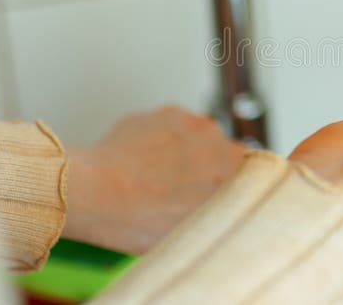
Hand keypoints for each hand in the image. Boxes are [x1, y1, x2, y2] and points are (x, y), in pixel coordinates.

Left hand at [63, 106, 245, 253]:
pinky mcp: (161, 113)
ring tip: (156, 181)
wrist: (95, 193)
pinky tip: (141, 165)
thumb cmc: (143, 221)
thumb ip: (222, 210)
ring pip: (194, 138)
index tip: (215, 195)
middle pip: (220, 151)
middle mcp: (216, 134)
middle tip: (181, 194)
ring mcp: (187, 119)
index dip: (230, 183)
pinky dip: (160, 142)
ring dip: (183, 153)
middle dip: (205, 168)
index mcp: (233, 163)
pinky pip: (170, 128)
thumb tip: (228, 210)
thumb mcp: (197, 230)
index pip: (248, 169)